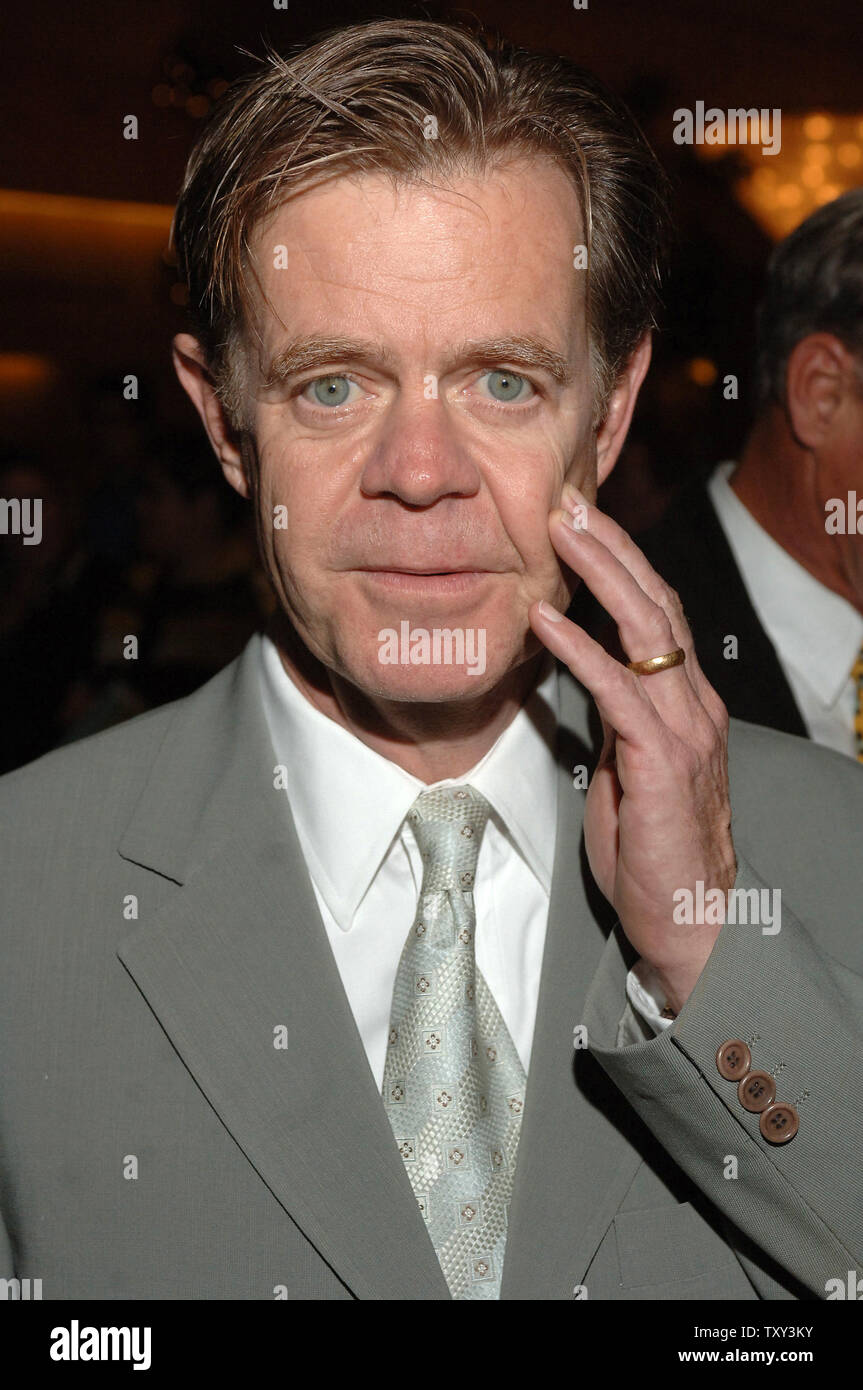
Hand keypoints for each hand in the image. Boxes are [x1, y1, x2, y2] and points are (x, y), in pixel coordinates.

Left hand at [529, 485, 735, 1013]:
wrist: (689, 919)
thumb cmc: (651, 850)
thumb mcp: (626, 771)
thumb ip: (612, 721)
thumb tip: (579, 682)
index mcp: (685, 704)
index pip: (658, 616)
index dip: (621, 565)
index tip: (579, 524)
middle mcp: (693, 705)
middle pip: (657, 604)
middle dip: (611, 547)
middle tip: (568, 500)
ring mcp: (685, 730)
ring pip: (648, 630)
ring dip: (600, 575)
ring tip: (558, 531)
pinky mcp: (663, 761)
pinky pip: (620, 692)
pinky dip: (582, 651)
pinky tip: (546, 621)